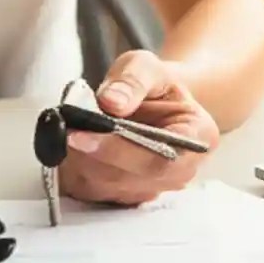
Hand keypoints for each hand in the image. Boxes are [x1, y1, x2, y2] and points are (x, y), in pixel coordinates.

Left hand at [59, 51, 218, 205]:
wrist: (154, 101)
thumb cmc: (156, 86)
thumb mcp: (148, 67)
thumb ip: (132, 80)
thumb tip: (111, 102)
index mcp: (197, 139)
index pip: (160, 158)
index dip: (118, 150)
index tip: (81, 133)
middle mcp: (180, 172)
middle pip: (131, 178)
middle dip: (92, 155)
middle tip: (66, 129)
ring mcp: (153, 188)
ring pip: (107, 188)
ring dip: (80, 163)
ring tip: (71, 132)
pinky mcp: (125, 196)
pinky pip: (92, 192)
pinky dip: (75, 170)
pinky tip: (74, 147)